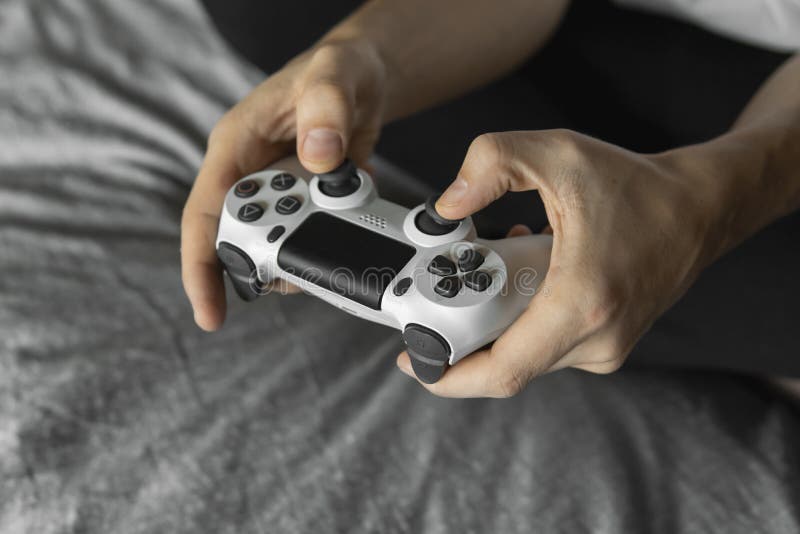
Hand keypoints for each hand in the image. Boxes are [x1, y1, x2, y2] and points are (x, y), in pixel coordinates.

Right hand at [181, 40, 387, 330]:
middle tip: (301, 274)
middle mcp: (250, 173)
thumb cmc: (339, 68)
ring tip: (334, 245)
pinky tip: (353, 220)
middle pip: (238, 239)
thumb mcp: (333, 76)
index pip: (205, 213)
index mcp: (236, 146)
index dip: (201, 266)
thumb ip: (326, 109)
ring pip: (275, 242)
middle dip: (265, 262)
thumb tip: (318, 157)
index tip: (209, 312)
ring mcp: (279, 190)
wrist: (366, 76)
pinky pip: (309, 233)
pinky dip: (332, 237)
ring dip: (303, 251)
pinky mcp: (307, 199)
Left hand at [397, 129, 719, 396]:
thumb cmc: (637, 187)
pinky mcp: (605, 344)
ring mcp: (604, 348)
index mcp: (582, 303)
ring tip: (497, 264)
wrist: (699, 207)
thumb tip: (445, 207)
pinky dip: (519, 316)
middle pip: (503, 361)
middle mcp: (596, 339)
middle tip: (448, 284)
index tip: (413, 359)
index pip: (502, 370)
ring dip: (494, 317)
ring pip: (521, 352)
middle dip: (464, 327)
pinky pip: (542, 344)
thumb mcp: (557, 154)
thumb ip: (490, 163)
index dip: (448, 374)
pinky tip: (522, 274)